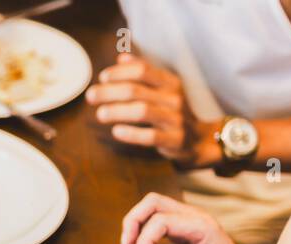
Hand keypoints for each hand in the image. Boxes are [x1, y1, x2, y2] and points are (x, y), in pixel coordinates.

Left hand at [86, 53, 220, 167]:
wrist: (198, 138)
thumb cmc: (172, 111)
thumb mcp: (163, 89)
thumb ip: (143, 73)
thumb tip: (121, 57)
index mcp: (170, 82)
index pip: (142, 71)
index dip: (120, 72)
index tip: (103, 77)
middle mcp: (173, 98)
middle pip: (136, 91)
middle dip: (109, 92)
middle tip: (91, 96)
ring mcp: (175, 119)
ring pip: (142, 111)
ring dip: (117, 111)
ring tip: (100, 114)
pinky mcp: (174, 139)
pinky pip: (150, 136)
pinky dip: (131, 133)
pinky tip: (116, 131)